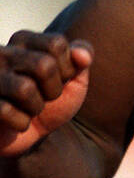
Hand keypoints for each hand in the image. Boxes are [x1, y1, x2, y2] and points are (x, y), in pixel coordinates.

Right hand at [0, 32, 93, 156]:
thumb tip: (82, 55)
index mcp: (24, 40)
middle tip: (44, 97)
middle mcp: (2, 53)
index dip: (66, 68)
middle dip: (53, 90)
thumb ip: (83, 57)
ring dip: (36, 108)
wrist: (29, 137)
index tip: (58, 79)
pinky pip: (7, 111)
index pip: (56, 44)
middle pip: (43, 65)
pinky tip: (15, 121)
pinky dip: (20, 123)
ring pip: (25, 89)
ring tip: (29, 109)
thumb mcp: (74, 77)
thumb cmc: (50, 100)